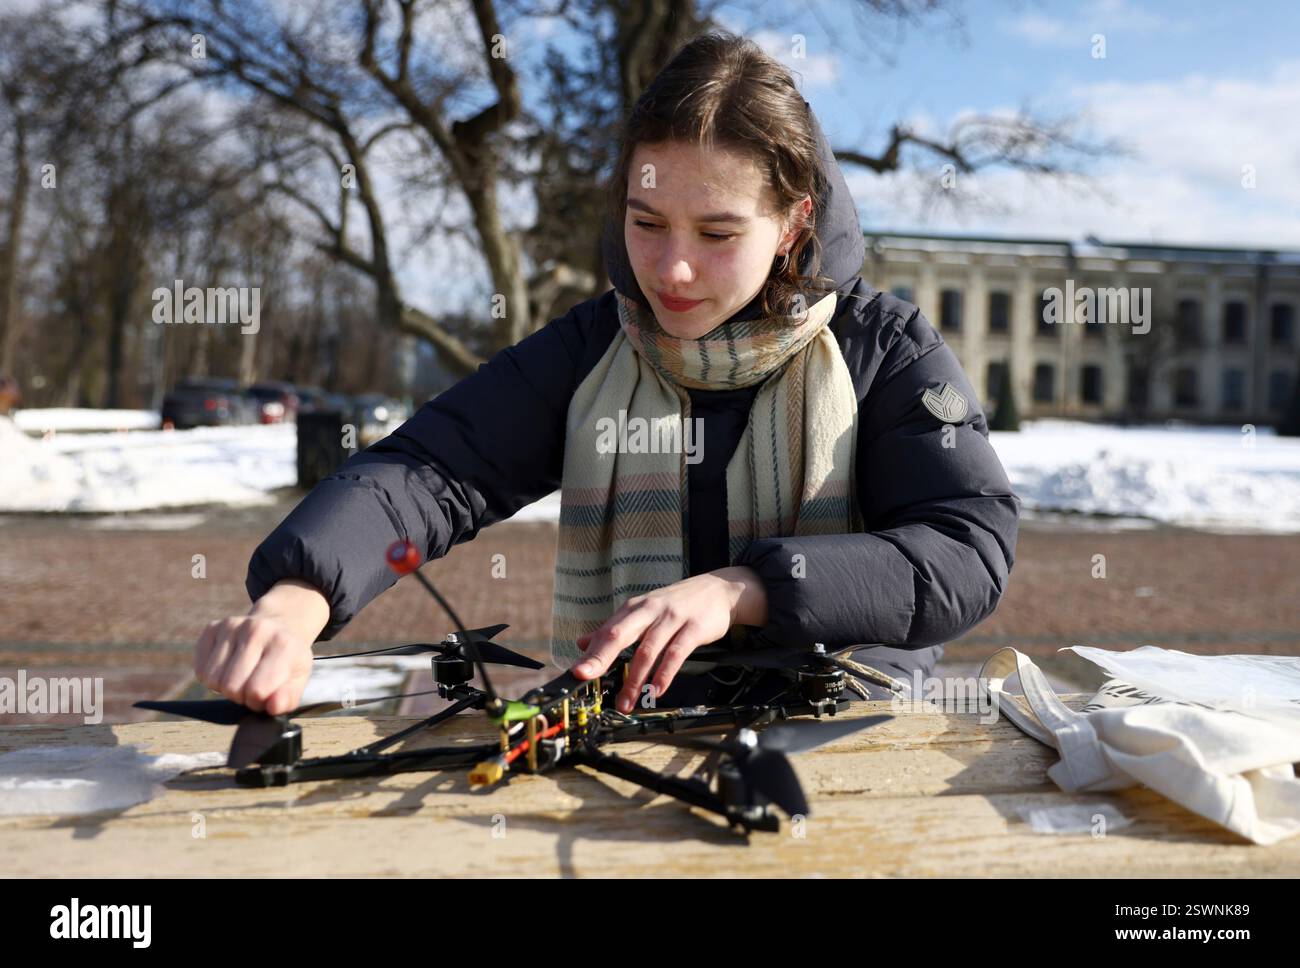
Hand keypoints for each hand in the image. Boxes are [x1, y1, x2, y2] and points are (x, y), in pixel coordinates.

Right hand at [194, 579, 328, 714]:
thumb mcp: (299, 680)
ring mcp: (232, 626)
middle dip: (240, 696)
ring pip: (212, 679)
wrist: (278, 626)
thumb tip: (273, 706)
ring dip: (224, 687)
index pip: (257, 690)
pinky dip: (211, 677)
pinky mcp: (213, 627)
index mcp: (283, 645)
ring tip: (241, 677)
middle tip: (251, 687)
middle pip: (231, 686)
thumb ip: (288, 698)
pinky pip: (200, 669)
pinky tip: (228, 668)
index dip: (257, 702)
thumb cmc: (287, 660)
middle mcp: (257, 630)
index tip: (264, 695)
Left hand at [569, 566, 767, 712]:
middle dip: (601, 657)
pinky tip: (656, 691)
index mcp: (636, 608)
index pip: (607, 631)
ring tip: (626, 702)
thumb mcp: (645, 610)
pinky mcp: (694, 628)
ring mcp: (672, 618)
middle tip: (586, 678)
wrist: (720, 590)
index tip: (576, 672)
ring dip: (635, 679)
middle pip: (620, 634)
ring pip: (648, 650)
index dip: (590, 652)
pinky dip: (664, 675)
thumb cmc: (679, 603)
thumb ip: (616, 628)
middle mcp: (650, 610)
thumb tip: (582, 643)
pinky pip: (676, 654)